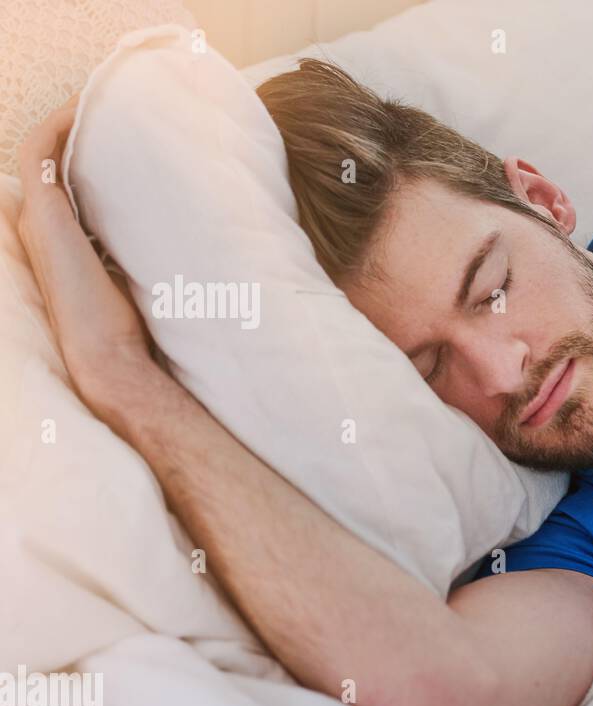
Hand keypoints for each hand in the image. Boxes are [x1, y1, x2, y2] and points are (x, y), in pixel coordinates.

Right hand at [16, 94, 158, 413]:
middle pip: (50, 157)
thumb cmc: (135, 331)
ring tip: (103, 95)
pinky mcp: (43, 215)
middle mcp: (42, 227)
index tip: (124, 131)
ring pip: (39, 147)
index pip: (65, 180)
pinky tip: (86, 106)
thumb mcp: (141, 278)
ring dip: (67, 117)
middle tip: (116, 103)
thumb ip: (147, 251)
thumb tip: (192, 235)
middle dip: (77, 125)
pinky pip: (38, 150)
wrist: (113, 361)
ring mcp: (37, 219)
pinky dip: (58, 123)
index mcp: (61, 241)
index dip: (85, 149)